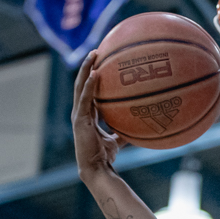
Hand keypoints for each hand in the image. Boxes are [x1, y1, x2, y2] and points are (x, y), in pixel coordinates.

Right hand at [72, 51, 120, 177]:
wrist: (96, 168)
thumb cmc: (106, 155)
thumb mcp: (118, 139)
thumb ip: (125, 130)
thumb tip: (141, 125)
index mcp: (87, 113)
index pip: (88, 89)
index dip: (92, 74)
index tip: (100, 60)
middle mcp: (80, 111)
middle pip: (82, 83)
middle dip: (87, 66)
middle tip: (96, 50)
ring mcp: (78, 114)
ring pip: (80, 86)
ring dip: (86, 69)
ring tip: (93, 55)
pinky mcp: (79, 120)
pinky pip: (85, 99)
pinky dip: (89, 86)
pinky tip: (94, 74)